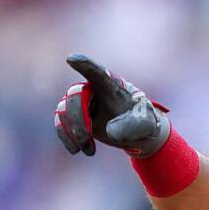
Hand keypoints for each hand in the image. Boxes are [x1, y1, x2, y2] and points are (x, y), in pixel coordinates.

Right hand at [54, 55, 170, 158]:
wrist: (137, 134)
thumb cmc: (143, 122)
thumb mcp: (146, 124)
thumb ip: (133, 125)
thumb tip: (110, 132)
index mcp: (112, 85)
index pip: (97, 73)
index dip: (84, 65)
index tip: (71, 59)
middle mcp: (93, 90)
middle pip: (75, 96)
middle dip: (77, 118)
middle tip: (86, 138)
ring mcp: (83, 103)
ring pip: (64, 110)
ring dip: (71, 131)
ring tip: (87, 149)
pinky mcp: (77, 117)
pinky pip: (61, 123)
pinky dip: (66, 137)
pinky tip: (77, 150)